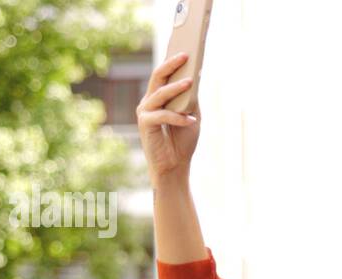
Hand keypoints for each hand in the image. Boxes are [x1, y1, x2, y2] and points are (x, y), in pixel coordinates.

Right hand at [137, 52, 200, 187]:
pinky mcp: (145, 124)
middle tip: (185, 55)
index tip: (185, 49)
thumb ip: (192, 98)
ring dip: (176, 88)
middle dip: (171, 65)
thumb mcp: (192, 115)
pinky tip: (191, 120)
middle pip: (158, 77)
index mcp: (159, 97)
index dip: (172, 62)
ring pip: (160, 94)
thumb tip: (196, 77)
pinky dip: (179, 117)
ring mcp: (145, 112)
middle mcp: (149, 101)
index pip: (164, 75)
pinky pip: (163, 115)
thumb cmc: (183, 141)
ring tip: (190, 82)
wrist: (174, 166)